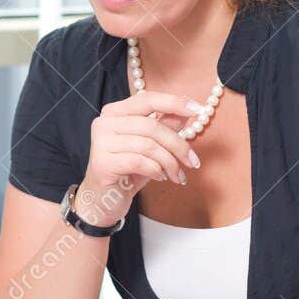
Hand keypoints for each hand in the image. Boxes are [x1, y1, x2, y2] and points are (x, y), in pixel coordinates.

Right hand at [77, 90, 205, 227]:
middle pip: (152, 126)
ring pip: (148, 145)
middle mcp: (105, 122)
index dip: (174, 102)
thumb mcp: (152, 146)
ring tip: (176, 175)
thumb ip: (166, 124)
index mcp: (115, 112)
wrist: (104, 199)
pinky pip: (139, 162)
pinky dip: (155, 170)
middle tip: (192, 162)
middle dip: (177, 145)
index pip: (147, 99)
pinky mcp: (102, 163)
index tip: (197, 109)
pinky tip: (159, 177)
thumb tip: (188, 108)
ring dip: (169, 162)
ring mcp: (101, 142)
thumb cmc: (128, 170)